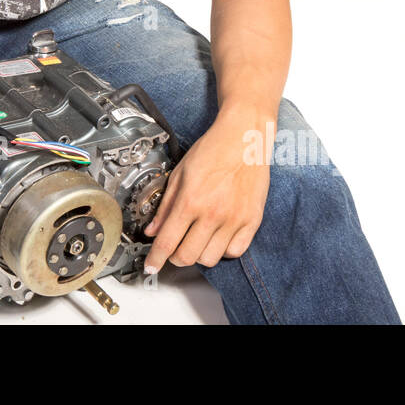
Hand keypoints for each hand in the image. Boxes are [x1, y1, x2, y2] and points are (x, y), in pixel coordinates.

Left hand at [143, 103, 272, 271]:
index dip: (155, 259)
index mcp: (190, 200)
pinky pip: (236, 251)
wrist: (244, 138)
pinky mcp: (252, 221)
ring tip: (196, 240)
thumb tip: (152, 229)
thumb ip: (165, 204)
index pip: (167, 242)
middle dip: (175, 257)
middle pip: (187, 256)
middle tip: (173, 249)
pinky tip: (217, 237)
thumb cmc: (212, 150)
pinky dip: (223, 250)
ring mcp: (234, 219)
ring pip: (210, 258)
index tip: (151, 266)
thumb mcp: (180, 173)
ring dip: (198, 254)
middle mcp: (212, 213)